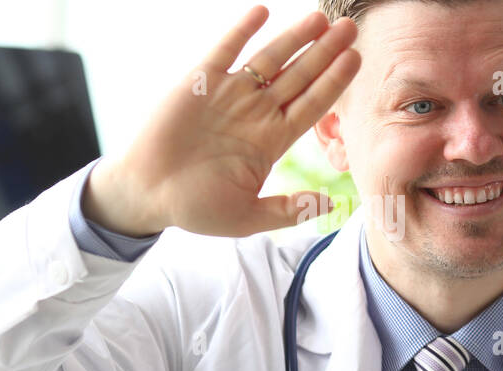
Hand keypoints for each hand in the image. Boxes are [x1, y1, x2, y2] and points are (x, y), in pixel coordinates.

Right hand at [83, 6, 359, 237]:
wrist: (146, 193)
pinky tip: (262, 12)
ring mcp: (229, 94)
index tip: (356, 60)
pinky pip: (226, 50)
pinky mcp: (199, 82)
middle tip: (350, 29)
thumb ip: (286, 211)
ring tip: (319, 18)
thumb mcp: (246, 217)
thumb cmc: (195, 207)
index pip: (312, 105)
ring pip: (269, 59)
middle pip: (298, 76)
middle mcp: (255, 113)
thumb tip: (330, 205)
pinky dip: (242, 31)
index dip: (334, 82)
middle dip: (325, 53)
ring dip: (294, 38)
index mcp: (271, 141)